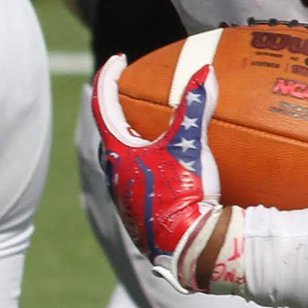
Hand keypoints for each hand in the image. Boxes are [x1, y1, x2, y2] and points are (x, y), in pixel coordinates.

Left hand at [92, 55, 238, 292]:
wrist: (186, 248)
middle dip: (119, 110)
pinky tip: (167, 170)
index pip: (103, 103)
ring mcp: (124, 197)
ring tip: (151, 131)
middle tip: (133, 94)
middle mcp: (114, 173)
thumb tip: (204, 71)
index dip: (108, 77)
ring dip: (133, 141)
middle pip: (111, 132)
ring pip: (122, 159)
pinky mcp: (137, 214)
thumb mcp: (188, 146)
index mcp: (118, 151)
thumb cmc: (181, 195)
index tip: (118, 60)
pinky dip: (146, 164)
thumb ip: (195, 107)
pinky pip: (136, 180)